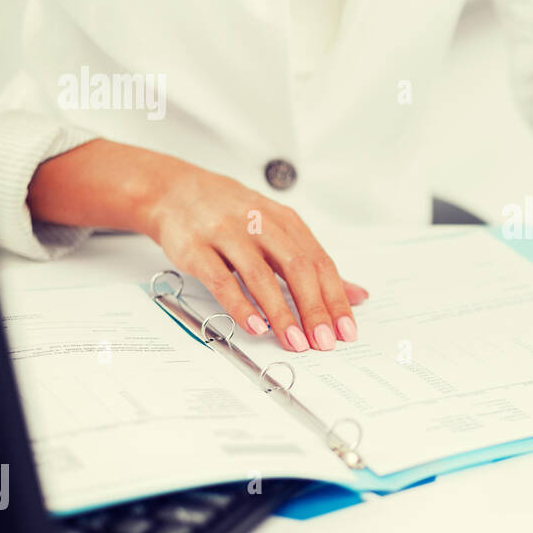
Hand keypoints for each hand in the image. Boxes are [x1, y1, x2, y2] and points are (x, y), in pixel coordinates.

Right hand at [140, 162, 366, 351]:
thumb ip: (315, 264)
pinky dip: (239, 305)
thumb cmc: (233, 215)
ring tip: (295, 341)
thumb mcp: (279, 231)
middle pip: (296, 268)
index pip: (320, 263)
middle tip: (324, 341)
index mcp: (286, 222)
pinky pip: (221, 280)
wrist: (176, 191)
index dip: (335, 298)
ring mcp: (227, 234)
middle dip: (313, 308)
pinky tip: (255, 326)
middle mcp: (260, 225)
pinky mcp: (196, 248)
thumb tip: (356, 296)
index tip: (346, 329)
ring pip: (260, 276)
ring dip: (281, 313)